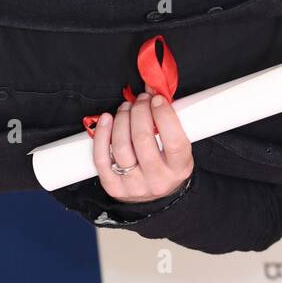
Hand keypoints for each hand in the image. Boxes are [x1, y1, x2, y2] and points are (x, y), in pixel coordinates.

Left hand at [92, 82, 193, 203]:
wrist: (154, 195)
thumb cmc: (167, 164)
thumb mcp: (177, 145)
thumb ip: (168, 119)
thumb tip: (153, 87)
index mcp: (179, 168)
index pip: (174, 141)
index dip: (164, 116)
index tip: (157, 99)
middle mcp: (158, 179)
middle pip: (143, 140)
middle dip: (139, 112)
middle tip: (140, 100)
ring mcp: (134, 186)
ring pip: (122, 147)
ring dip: (122, 120)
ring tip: (126, 108)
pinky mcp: (113, 187)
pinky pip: (102, 158)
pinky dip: (102, 135)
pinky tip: (107, 119)